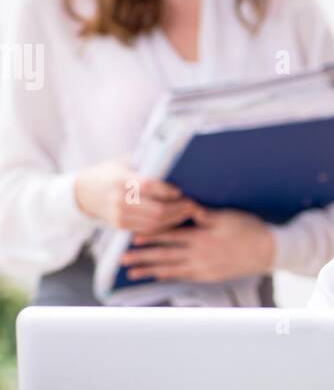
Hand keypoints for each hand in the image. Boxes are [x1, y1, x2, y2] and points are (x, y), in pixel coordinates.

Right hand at [74, 158, 198, 233]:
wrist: (84, 192)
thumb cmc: (110, 172)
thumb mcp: (124, 162)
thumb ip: (145, 163)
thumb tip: (175, 160)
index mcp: (121, 180)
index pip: (149, 186)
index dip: (168, 191)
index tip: (183, 191)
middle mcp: (119, 200)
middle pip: (156, 209)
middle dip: (178, 208)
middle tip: (193, 204)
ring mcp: (120, 216)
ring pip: (154, 223)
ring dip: (175, 219)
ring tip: (188, 212)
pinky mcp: (120, 226)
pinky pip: (148, 229)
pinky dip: (164, 226)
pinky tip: (175, 219)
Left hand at [121, 206, 276, 283]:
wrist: (268, 251)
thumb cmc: (249, 229)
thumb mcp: (227, 217)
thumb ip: (204, 214)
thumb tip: (185, 204)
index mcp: (202, 237)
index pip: (170, 235)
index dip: (150, 236)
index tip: (132, 238)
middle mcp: (199, 255)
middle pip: (165, 255)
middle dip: (143, 257)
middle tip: (123, 260)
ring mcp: (203, 267)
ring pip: (171, 269)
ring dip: (150, 270)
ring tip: (133, 272)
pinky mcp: (209, 275)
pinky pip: (184, 276)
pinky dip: (169, 276)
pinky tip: (157, 275)